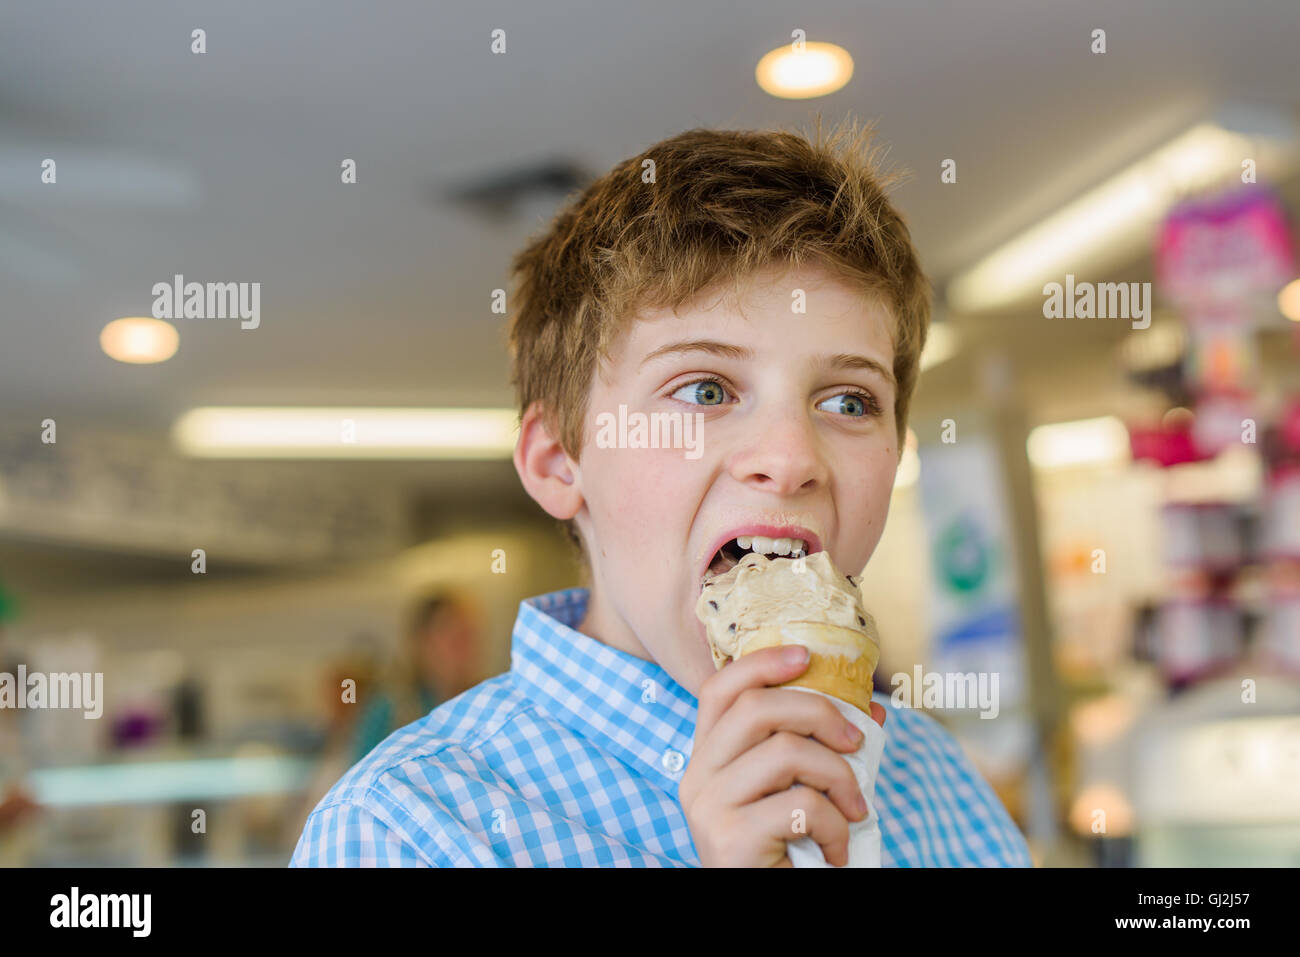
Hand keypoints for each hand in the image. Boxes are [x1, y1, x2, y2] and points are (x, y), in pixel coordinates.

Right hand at [680, 645, 885, 866]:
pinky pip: (800, 807)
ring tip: (855, 810)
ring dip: (838, 776)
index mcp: (706, 759)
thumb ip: (822, 750)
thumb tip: (873, 712)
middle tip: (857, 743)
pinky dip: (835, 826)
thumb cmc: (786, 853)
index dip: (761, 662)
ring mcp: (707, 808)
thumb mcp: (800, 791)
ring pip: (784, 753)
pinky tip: (837, 851)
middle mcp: (695, 778)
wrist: (768, 911)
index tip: (806, 655)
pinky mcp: (729, 840)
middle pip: (755, 708)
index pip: (719, 688)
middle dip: (819, 713)